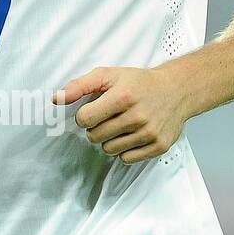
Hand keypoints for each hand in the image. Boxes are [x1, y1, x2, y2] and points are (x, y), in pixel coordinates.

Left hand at [52, 65, 186, 163]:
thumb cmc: (139, 83)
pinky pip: (126, 159)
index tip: (94, 110)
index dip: (84, 115)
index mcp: (123, 96)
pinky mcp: (158, 146)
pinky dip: (125, 150)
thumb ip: (79, 85)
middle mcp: (137, 116)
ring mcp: (149, 133)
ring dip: (110, 139)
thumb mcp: (108, 75)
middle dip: (96, 127)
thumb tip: (56, 99)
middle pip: (94, 136)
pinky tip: (132, 135)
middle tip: (109, 117)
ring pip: (109, 149)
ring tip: (121, 125)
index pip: (84, 119)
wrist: (177, 90)